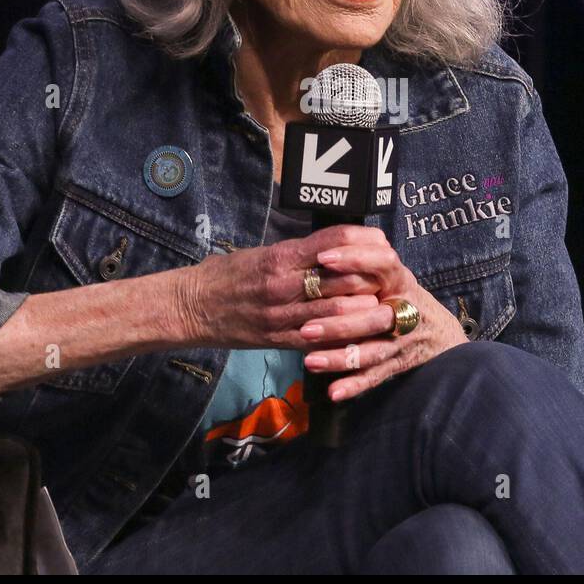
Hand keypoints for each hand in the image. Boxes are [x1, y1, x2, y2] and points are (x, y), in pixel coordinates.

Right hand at [179, 225, 402, 351]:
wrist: (190, 306)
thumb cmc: (226, 275)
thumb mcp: (263, 253)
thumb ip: (299, 254)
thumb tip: (338, 250)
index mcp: (280, 257)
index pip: (332, 243)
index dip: (362, 243)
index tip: (381, 245)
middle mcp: (283, 284)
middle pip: (342, 277)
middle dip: (372, 278)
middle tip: (393, 278)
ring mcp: (281, 315)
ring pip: (336, 310)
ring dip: (365, 309)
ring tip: (386, 307)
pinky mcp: (277, 339)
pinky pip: (319, 339)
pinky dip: (343, 335)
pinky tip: (361, 334)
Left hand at [297, 227, 468, 401]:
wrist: (440, 335)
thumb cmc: (402, 296)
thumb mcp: (391, 273)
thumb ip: (368, 259)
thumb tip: (331, 238)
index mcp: (400, 281)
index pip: (383, 263)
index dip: (355, 259)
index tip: (322, 257)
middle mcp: (404, 310)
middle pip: (374, 317)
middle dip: (340, 322)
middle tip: (306, 327)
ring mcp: (402, 341)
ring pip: (372, 351)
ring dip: (341, 357)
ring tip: (310, 361)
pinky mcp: (398, 365)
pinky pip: (377, 376)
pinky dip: (356, 385)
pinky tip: (333, 393)